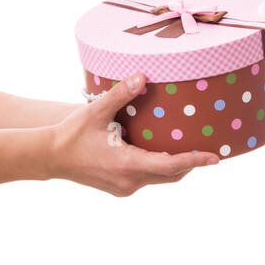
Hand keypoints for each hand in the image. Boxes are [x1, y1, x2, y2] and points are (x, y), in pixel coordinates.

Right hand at [46, 73, 218, 195]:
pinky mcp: (119, 188)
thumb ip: (120, 94)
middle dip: (190, 164)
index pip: (171, 165)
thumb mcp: (96, 111)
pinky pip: (146, 179)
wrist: (50, 158)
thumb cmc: (72, 133)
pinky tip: (160, 153)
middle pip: (170, 175)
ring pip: (159, 179)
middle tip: (208, 151)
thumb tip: (142, 76)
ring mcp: (124, 187)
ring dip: (174, 167)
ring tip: (188, 149)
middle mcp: (129, 181)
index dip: (195, 161)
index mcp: (127, 164)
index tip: (214, 158)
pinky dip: (158, 169)